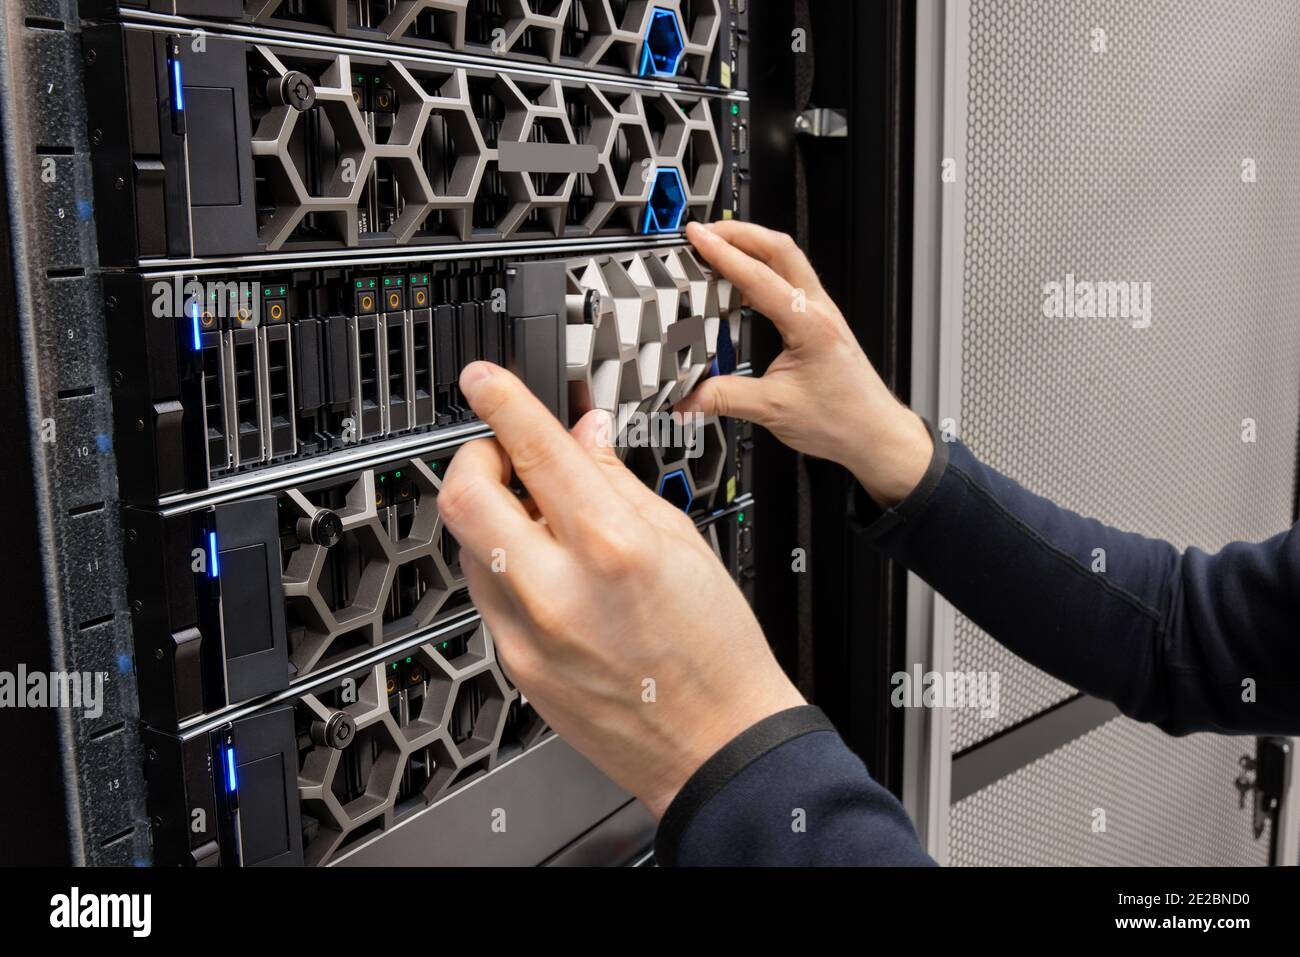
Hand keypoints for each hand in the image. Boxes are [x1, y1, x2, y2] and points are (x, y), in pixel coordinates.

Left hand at [438, 361, 804, 817]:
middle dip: (474, 457)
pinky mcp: (515, 667)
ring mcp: (527, 635)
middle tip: (501, 453)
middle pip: (464, 494)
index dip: (501, 401)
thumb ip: (619, 483)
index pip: (537, 450)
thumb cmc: (716, 651)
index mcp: (612, 546)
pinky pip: (487, 593)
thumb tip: (583, 437)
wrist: (717, 745)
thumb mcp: (683, 543)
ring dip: (491, 513)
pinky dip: (505, 564)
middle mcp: (558, 590)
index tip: (484, 380)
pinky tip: (547, 569)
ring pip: (467, 544)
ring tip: (539, 518)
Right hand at [678, 220, 932, 507]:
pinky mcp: (820, 323)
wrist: (874, 434)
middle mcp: (818, 311)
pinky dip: (762, 272)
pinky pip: (789, 283)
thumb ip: (725, 399)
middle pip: (780, 249)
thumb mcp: (774, 409)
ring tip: (720, 247)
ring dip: (753, 248)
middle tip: (705, 230)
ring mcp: (822, 314)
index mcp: (809, 325)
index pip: (758, 277)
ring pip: (787, 261)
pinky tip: (743, 283)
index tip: (697, 237)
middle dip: (740, 233)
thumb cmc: (843, 420)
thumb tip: (687, 397)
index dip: (723, 254)